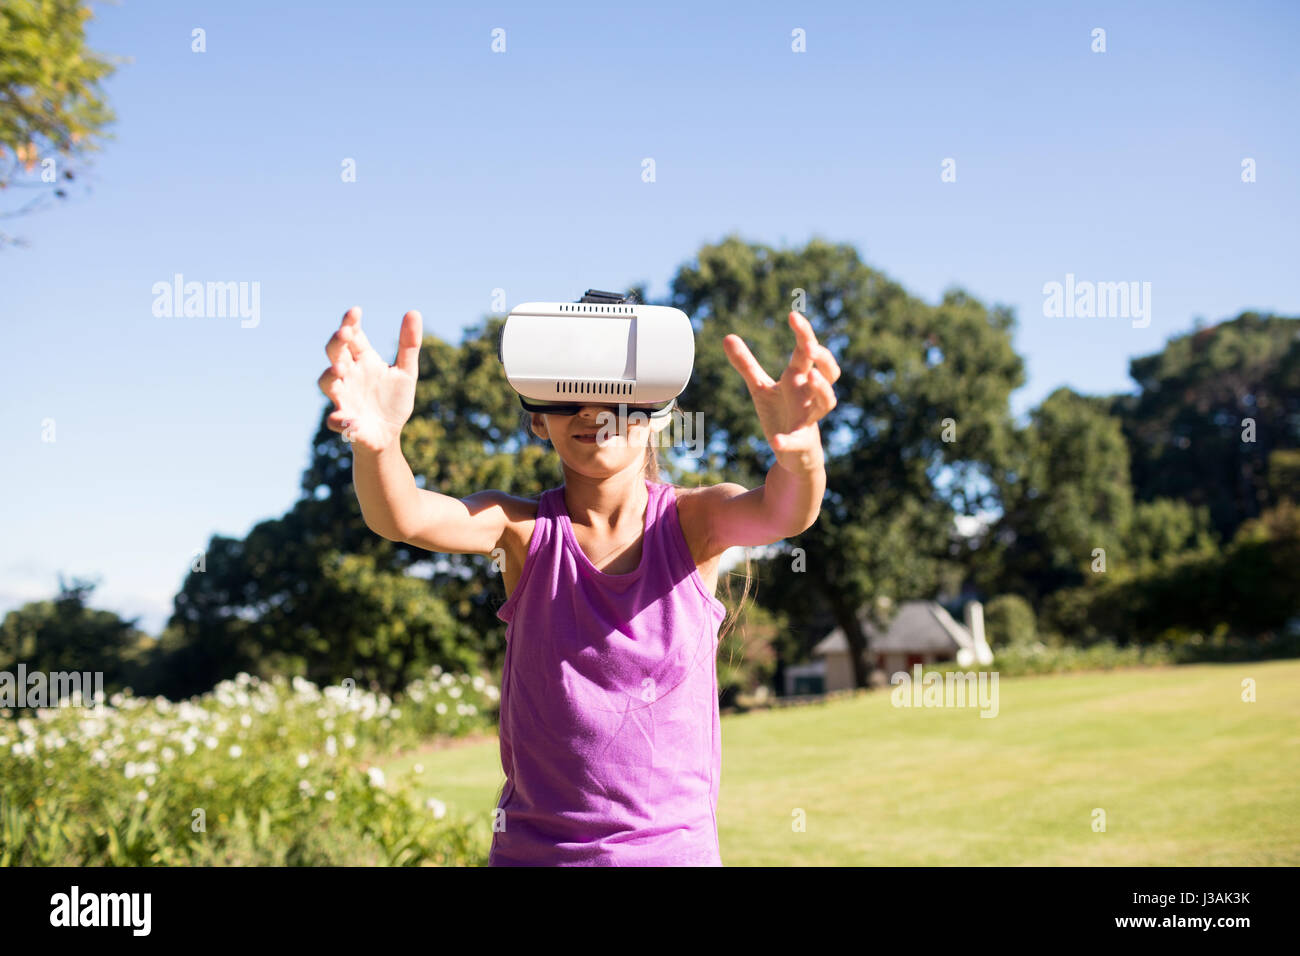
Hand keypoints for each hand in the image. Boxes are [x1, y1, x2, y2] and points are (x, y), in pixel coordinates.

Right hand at [317, 307, 421, 452]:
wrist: (388, 434)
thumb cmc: (392, 400)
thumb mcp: (406, 372)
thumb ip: (409, 344)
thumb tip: (414, 311)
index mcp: (363, 360)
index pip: (353, 337)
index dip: (350, 323)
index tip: (355, 311)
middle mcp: (349, 375)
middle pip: (335, 354)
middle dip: (337, 343)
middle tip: (344, 333)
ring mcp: (344, 397)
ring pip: (327, 383)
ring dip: (330, 375)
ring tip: (339, 369)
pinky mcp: (345, 422)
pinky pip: (336, 421)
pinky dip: (341, 420)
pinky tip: (352, 421)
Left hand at [724, 311, 838, 472]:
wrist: (794, 454)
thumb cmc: (782, 414)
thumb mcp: (761, 388)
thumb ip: (747, 364)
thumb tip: (727, 336)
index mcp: (799, 379)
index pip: (807, 352)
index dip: (804, 334)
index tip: (793, 315)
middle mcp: (810, 396)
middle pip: (829, 372)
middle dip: (823, 358)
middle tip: (809, 346)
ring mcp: (810, 419)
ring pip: (827, 402)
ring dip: (821, 389)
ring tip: (810, 375)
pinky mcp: (802, 443)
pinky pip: (799, 441)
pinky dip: (789, 441)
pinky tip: (776, 441)